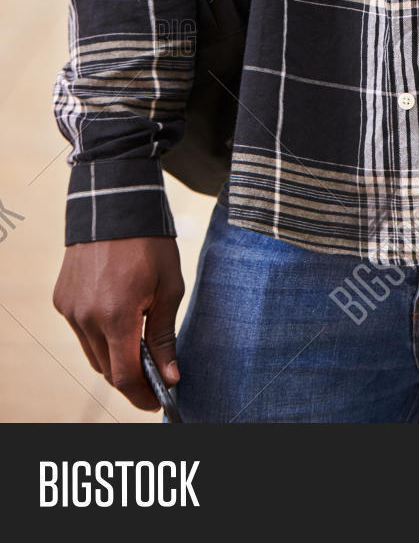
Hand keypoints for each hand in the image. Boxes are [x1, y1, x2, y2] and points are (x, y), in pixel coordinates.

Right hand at [53, 237, 183, 411]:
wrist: (114, 204)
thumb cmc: (149, 243)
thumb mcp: (169, 287)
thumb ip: (165, 336)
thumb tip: (169, 377)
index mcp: (116, 315)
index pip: (124, 376)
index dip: (142, 396)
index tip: (158, 403)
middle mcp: (86, 317)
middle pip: (107, 369)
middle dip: (131, 377)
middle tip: (156, 374)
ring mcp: (70, 310)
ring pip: (93, 353)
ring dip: (115, 356)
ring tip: (139, 340)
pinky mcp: (62, 300)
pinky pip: (82, 332)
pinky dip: (100, 334)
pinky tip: (118, 315)